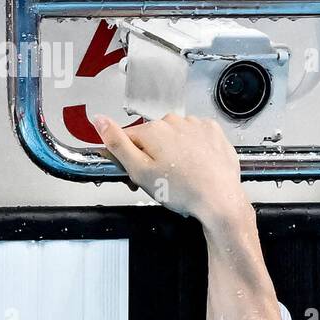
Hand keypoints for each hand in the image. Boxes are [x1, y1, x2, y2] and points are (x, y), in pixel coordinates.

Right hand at [92, 113, 250, 228]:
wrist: (220, 199)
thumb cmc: (182, 190)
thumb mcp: (139, 171)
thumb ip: (117, 143)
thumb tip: (99, 120)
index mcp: (153, 130)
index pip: (129, 138)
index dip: (130, 158)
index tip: (137, 174)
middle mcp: (175, 121)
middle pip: (153, 137)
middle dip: (153, 155)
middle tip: (161, 180)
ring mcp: (196, 125)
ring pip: (175, 136)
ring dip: (175, 151)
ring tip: (182, 175)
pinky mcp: (213, 132)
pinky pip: (196, 136)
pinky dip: (195, 148)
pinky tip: (197, 165)